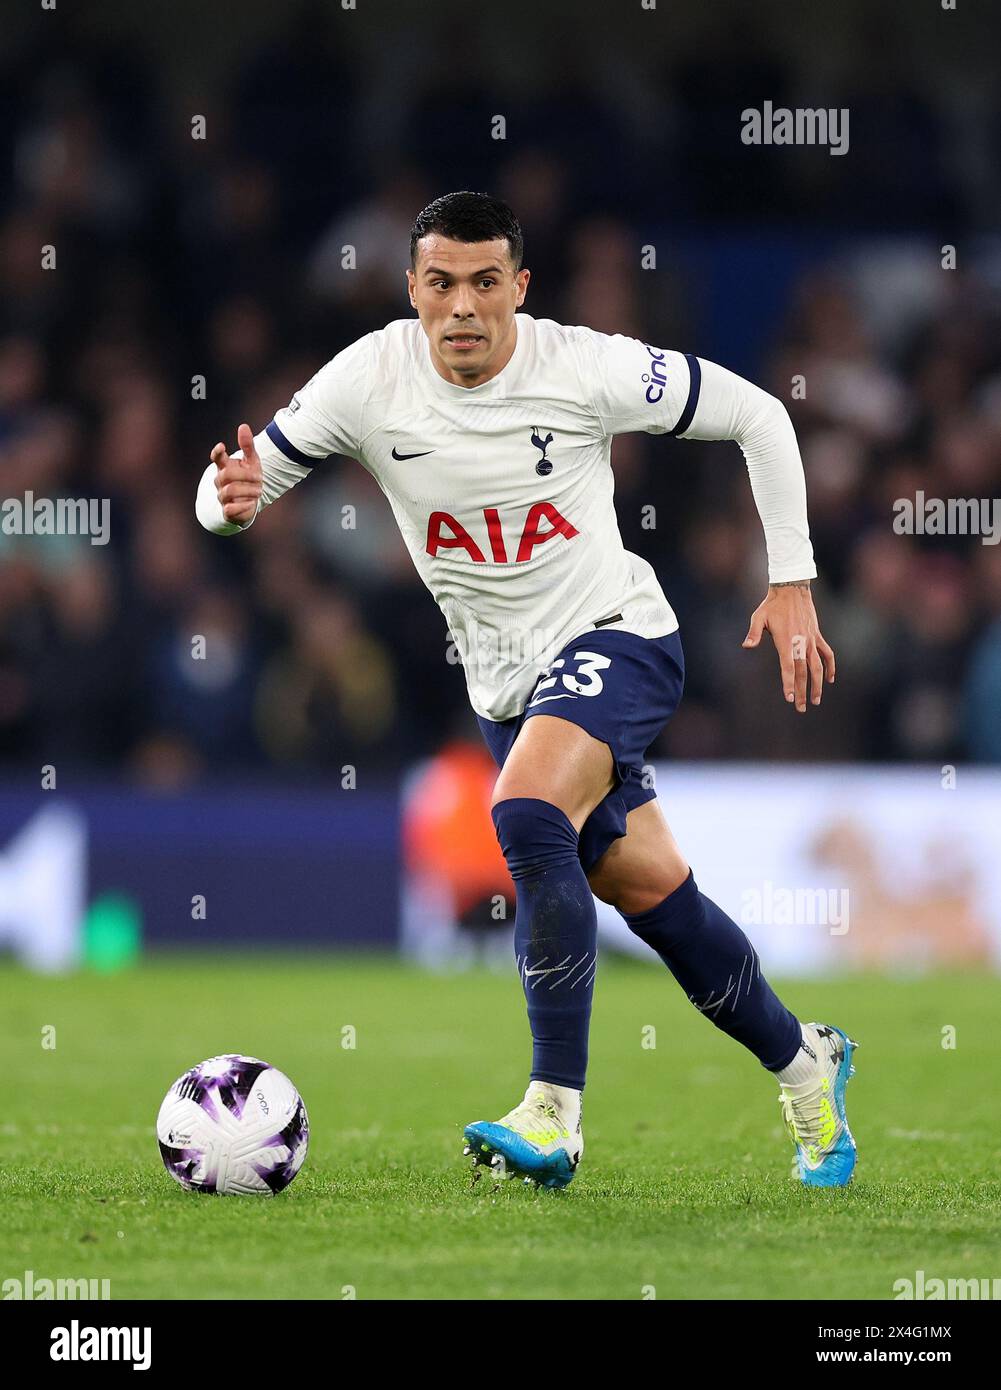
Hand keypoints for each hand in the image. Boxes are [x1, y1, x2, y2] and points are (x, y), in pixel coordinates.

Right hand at [211, 423, 261, 524]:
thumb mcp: (251, 462)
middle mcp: (220, 481)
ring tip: (259, 491)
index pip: (216, 458)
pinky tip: (252, 504)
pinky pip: (230, 509)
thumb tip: (243, 426)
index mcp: (225, 467)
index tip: (221, 446)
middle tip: (260, 478)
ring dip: (247, 490)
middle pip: (226, 475)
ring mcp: (222, 496)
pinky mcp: (227, 511)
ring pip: (230, 491)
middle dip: (245, 475)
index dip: (217, 452)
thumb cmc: (248, 479)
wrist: (248, 503)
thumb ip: (247, 445)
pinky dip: (243, 506)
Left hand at [742, 582, 835, 711]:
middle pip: (803, 671)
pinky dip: (830, 666)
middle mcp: (800, 642)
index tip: (790, 699)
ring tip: (817, 700)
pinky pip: (827, 653)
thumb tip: (746, 646)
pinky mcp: (817, 635)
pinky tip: (830, 679)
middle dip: (803, 691)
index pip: (788, 667)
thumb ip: (753, 633)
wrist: (792, 589)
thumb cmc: (772, 605)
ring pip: (817, 666)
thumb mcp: (758, 617)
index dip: (789, 683)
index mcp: (785, 640)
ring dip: (818, 684)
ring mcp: (811, 639)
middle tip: (802, 708)